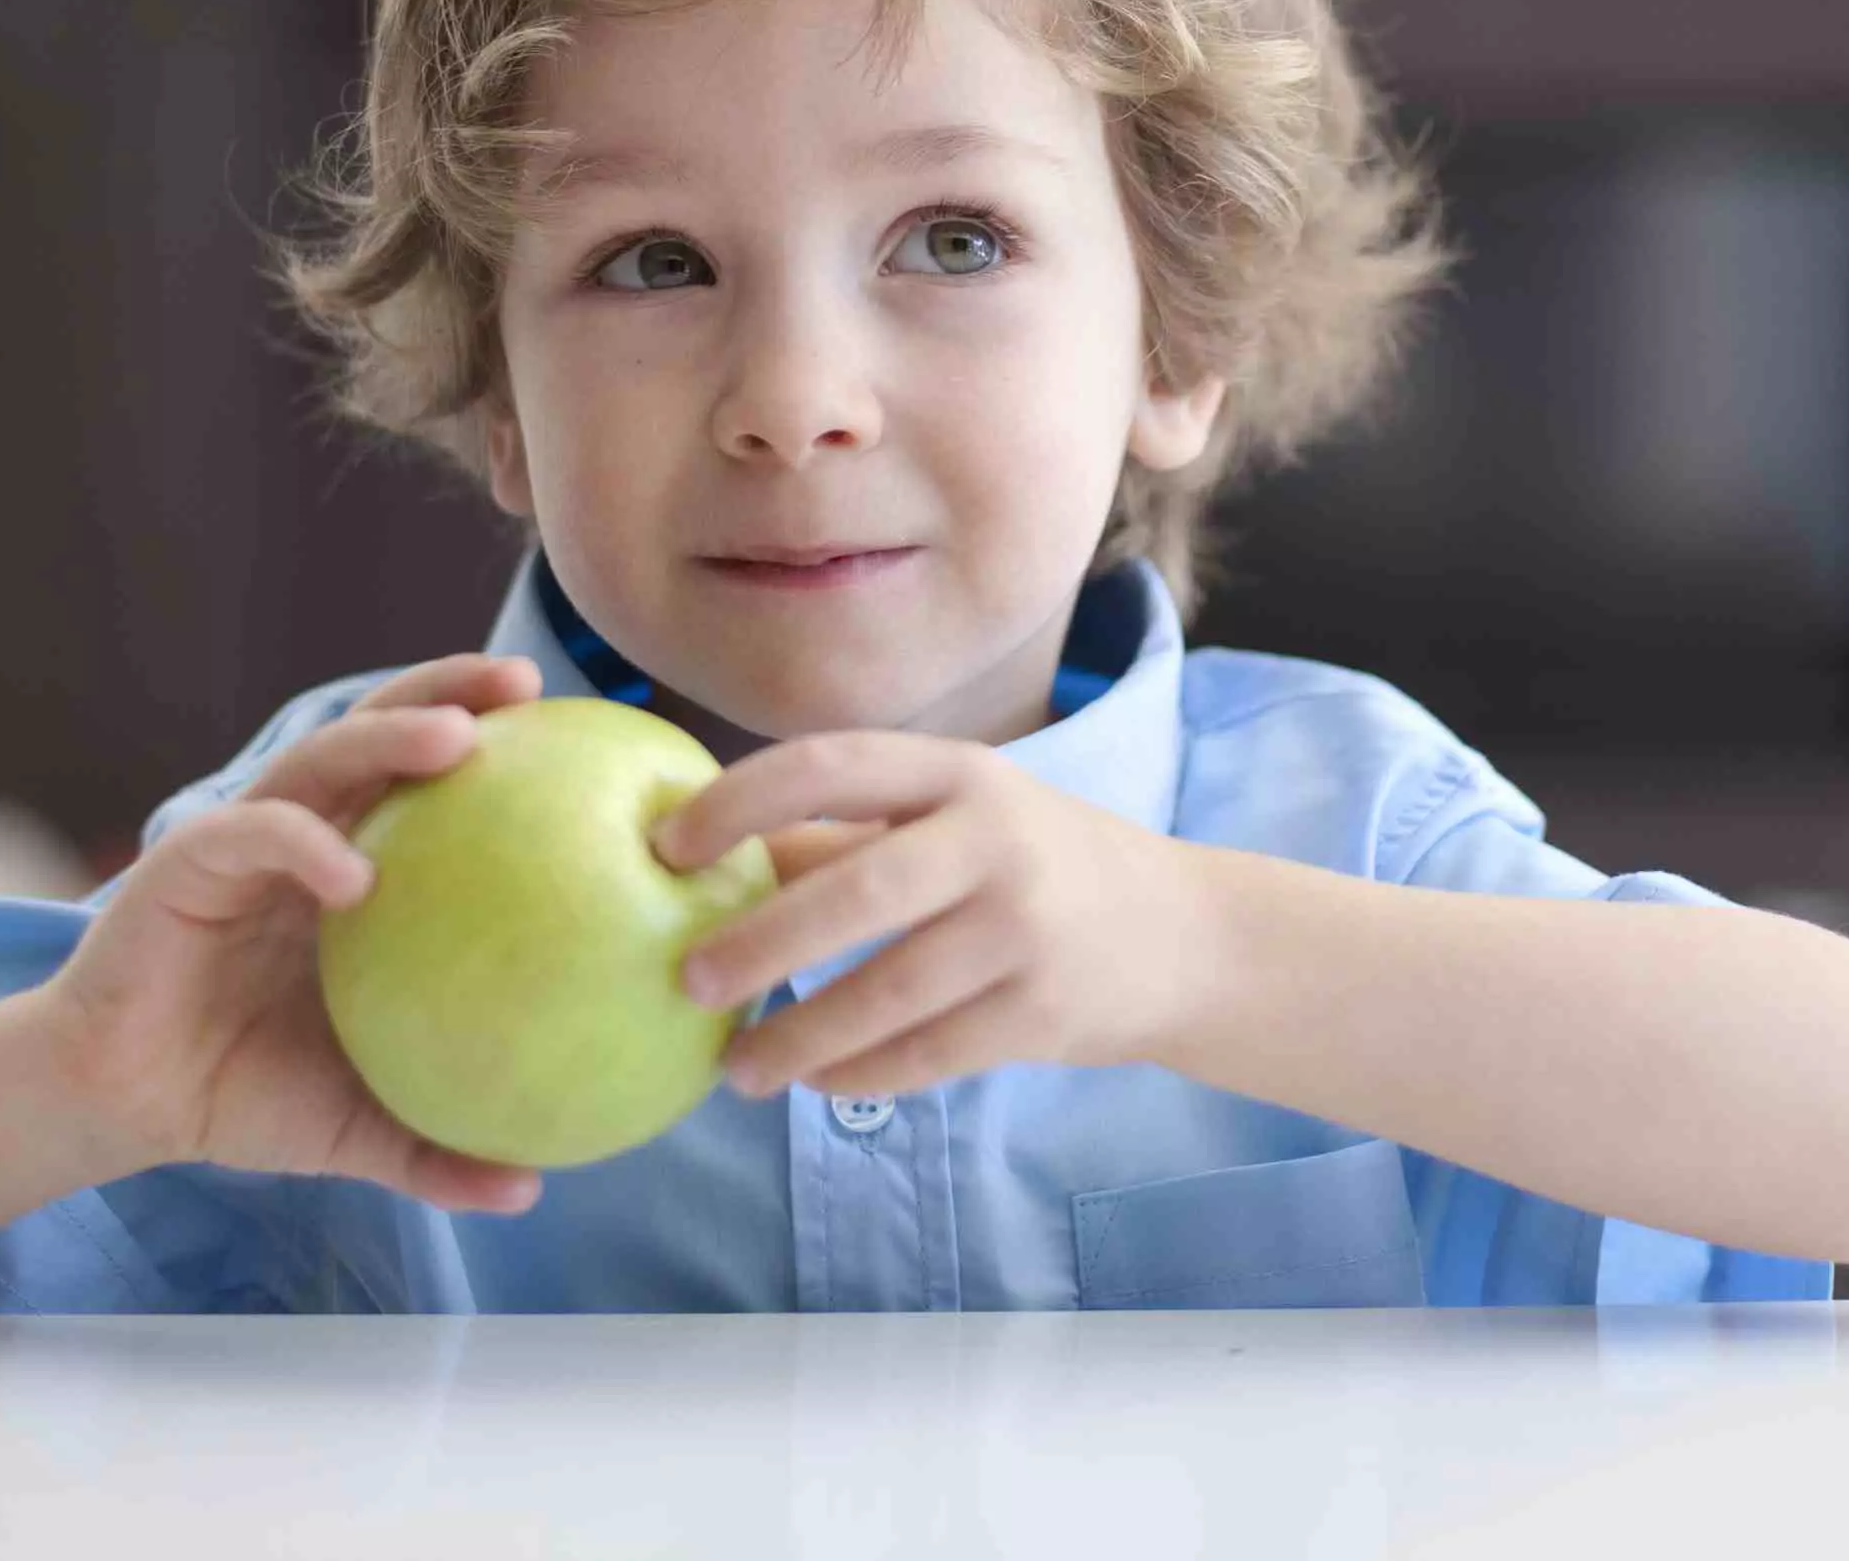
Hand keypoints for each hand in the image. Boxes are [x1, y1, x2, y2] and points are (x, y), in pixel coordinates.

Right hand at [30, 652, 548, 1214]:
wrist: (125, 1106)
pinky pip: (250, 834)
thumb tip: (532, 1188)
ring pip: (322, 758)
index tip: (579, 732)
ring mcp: (244, 840)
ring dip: (388, 734)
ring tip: (457, 736)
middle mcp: (307, 838)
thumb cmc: (242, 1092)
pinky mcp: (183, 865)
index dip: (494, 742)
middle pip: (382, 734)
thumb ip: (435, 1147)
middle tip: (525, 683)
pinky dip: (300, 844)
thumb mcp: (358, 1124)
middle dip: (451, 691)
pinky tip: (351, 876)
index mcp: (355, 872)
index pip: (430, 783)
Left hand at [650, 733, 1208, 1102]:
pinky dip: (860, 1076)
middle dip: (759, 941)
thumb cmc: (1032, 866)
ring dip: (798, 1037)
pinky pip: (928, 1054)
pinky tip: (813, 1084)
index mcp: (957, 772)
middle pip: (857, 890)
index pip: (829, 765)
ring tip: (735, 1070)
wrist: (1181, 936)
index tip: (667, 848)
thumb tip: (703, 866)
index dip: (739, 801)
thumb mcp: (952, 821)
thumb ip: (841, 837)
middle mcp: (995, 837)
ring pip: (889, 992)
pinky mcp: (1043, 1012)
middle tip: (685, 982)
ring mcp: (1026, 927)